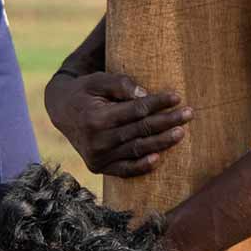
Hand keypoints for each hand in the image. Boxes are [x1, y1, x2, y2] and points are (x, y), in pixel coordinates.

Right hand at [45, 69, 190, 175]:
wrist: (61, 111)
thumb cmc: (85, 91)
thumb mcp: (97, 80)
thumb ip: (120, 85)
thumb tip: (144, 95)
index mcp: (96, 118)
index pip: (135, 111)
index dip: (157, 103)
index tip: (177, 97)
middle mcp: (97, 141)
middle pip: (140, 131)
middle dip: (167, 122)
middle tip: (189, 114)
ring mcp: (97, 157)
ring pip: (136, 150)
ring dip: (162, 142)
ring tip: (181, 132)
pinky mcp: (99, 167)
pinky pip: (124, 170)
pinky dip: (142, 166)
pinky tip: (159, 158)